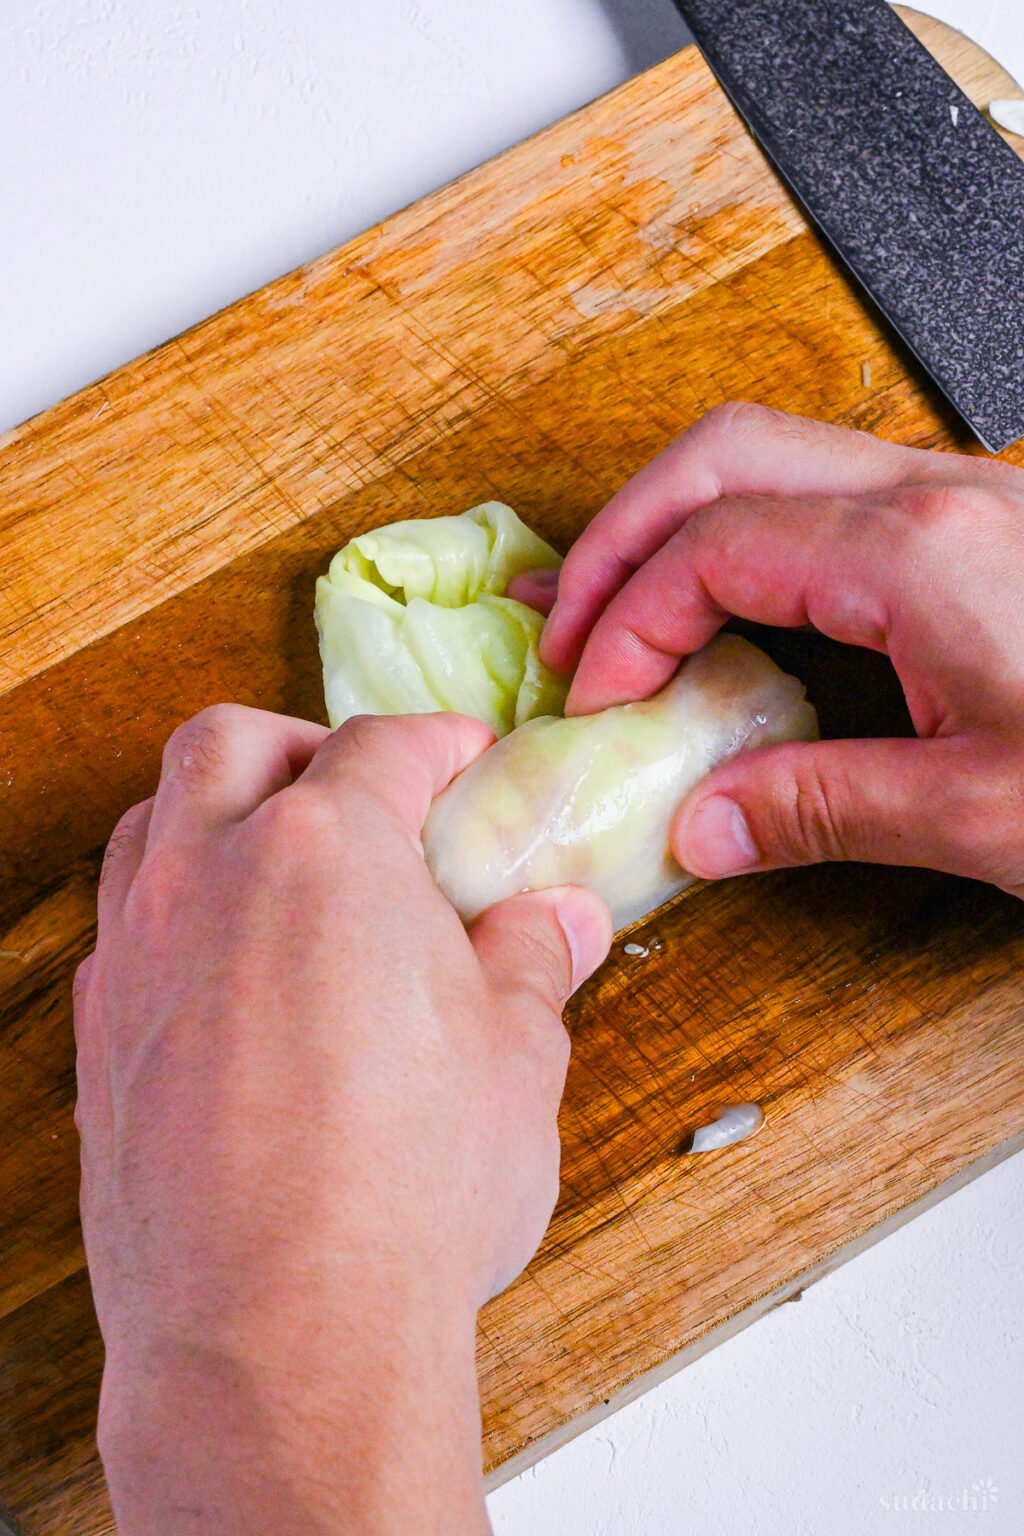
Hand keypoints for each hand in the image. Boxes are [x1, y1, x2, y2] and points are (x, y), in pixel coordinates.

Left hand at [74, 706, 609, 1535]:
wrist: (278, 1339)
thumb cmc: (407, 1189)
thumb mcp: (515, 1056)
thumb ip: (531, 960)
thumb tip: (559, 917)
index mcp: (326, 850)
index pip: (379, 746)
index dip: (435, 744)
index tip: (462, 759)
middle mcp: (211, 874)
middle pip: (231, 742)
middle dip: (299, 746)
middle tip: (358, 792)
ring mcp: (138, 950)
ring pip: (157, 818)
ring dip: (218, 813)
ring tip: (283, 865)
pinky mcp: (98, 1032)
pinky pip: (124, 922)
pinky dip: (176, 907)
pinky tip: (230, 968)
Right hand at [515, 403, 1023, 895]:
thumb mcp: (984, 812)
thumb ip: (827, 809)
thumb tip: (703, 826)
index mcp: (918, 553)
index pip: (712, 548)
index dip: (627, 623)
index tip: (596, 701)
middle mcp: (932, 494)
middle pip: (720, 459)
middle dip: (620, 539)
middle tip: (565, 625)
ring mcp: (956, 495)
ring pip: (767, 458)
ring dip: (672, 526)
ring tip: (613, 603)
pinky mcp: (971, 523)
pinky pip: (820, 493)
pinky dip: (739, 538)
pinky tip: (713, 599)